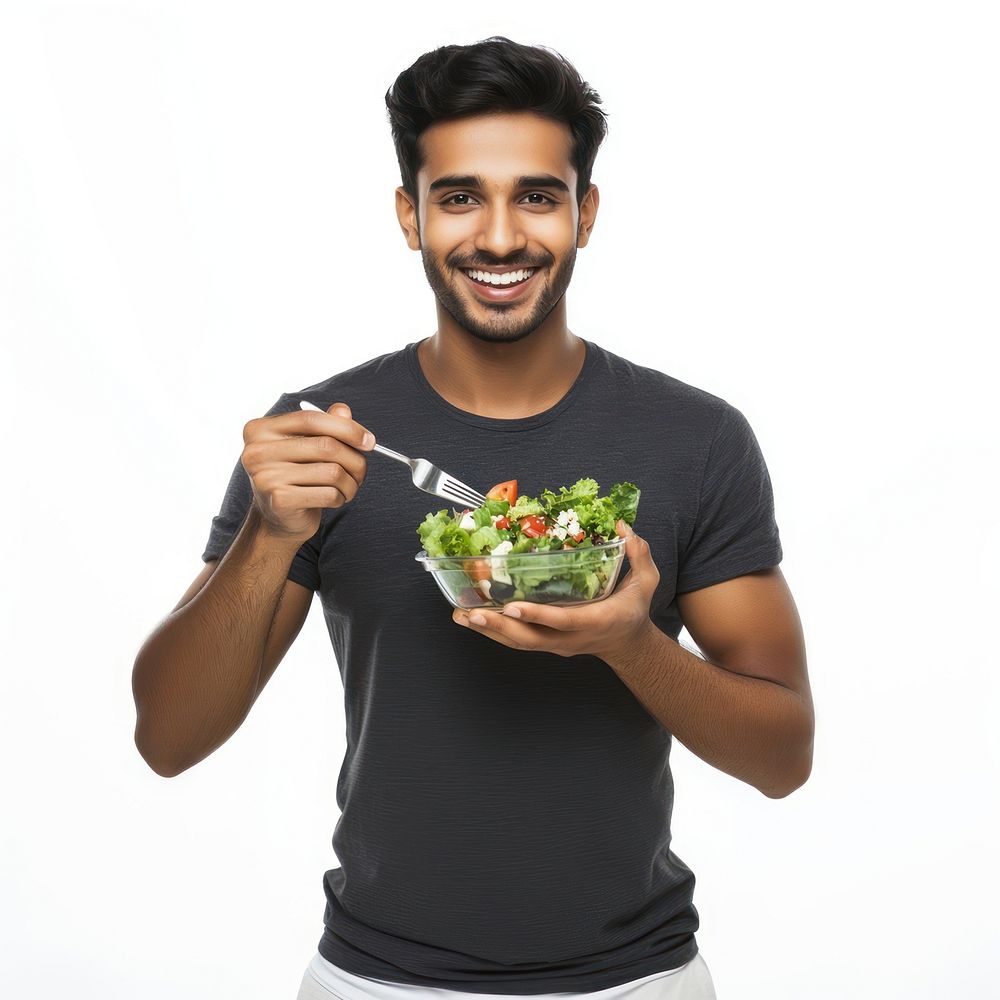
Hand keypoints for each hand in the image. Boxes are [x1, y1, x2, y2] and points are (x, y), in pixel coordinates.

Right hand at [241, 401, 375, 541]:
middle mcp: (257, 451)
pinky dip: (340, 497)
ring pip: (332, 472)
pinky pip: (329, 494)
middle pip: (326, 445)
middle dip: (355, 459)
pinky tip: (335, 499)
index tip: (369, 441)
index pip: (311, 419)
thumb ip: (324, 424)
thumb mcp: (307, 446)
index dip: (346, 428)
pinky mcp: (279, 501)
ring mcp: (266, 477)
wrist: (278, 519)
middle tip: (362, 471)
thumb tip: (343, 410)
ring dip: (351, 482)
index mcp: (261, 429)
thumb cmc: (295, 476)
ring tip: (349, 488)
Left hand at [452, 519, 658, 661]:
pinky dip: (492, 632)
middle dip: (498, 626)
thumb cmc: (633, 609)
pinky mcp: (545, 644)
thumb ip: (639, 554)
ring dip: (488, 630)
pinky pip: (516, 641)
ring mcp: (555, 645)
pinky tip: (471, 619)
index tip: (511, 606)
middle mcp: (570, 638)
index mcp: (595, 621)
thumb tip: (624, 528)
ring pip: (517, 642)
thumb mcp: (646, 581)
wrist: (627, 643)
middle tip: (470, 613)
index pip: (562, 621)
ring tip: (461, 616)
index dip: (536, 614)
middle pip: (529, 638)